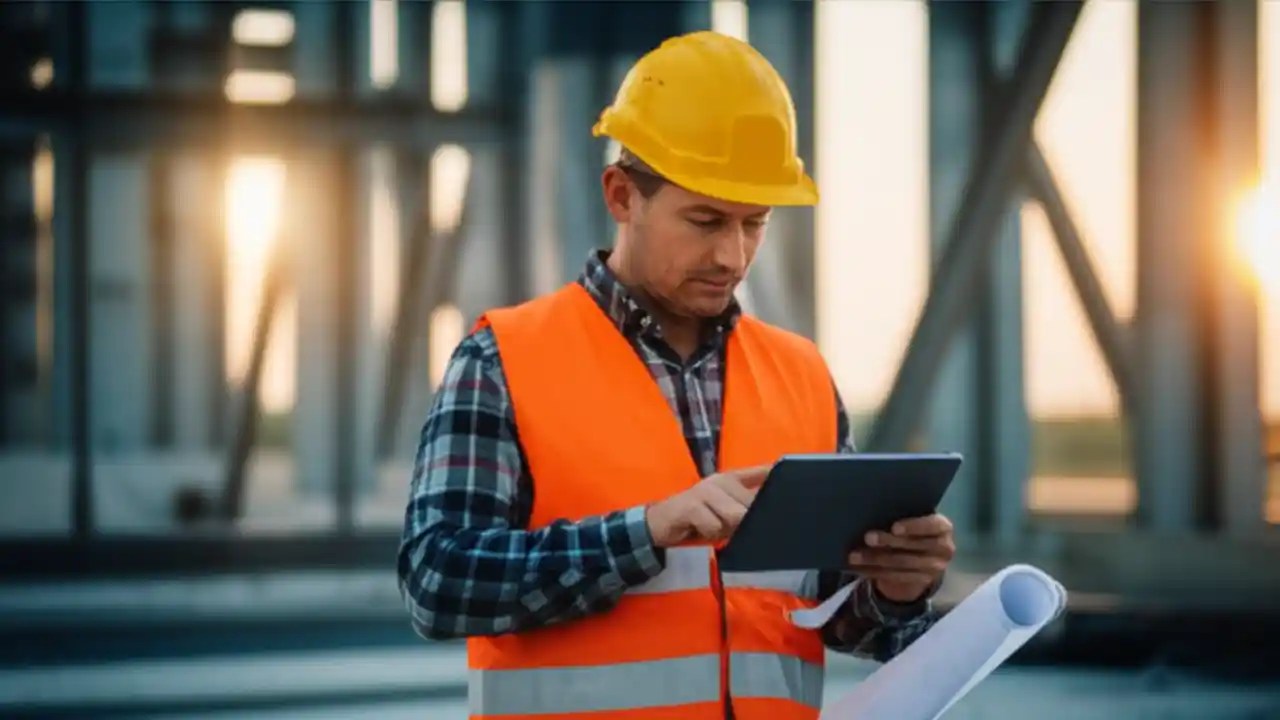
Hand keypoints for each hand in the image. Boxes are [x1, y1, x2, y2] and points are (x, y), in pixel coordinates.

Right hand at [644, 466, 770, 546]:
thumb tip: (773, 510)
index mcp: (732, 478)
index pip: (762, 473)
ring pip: (735, 516)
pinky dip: (709, 533)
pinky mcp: (692, 505)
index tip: (791, 480)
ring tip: (713, 527)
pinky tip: (699, 528)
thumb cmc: (699, 519)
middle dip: (746, 521)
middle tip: (728, 525)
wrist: (660, 523)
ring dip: (725, 529)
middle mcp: (720, 480)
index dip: (777, 475)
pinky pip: (714, 526)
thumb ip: (745, 507)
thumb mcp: (726, 513)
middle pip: (751, 504)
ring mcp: (706, 490)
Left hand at [847, 513, 954, 602]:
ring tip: (854, 556)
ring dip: (875, 560)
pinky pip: (895, 577)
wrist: (926, 553)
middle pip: (912, 545)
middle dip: (887, 542)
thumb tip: (874, 513)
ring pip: (901, 564)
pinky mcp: (922, 581)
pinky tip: (859, 568)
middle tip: (867, 537)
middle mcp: (944, 548)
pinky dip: (874, 572)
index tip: (894, 527)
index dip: (913, 526)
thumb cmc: (915, 527)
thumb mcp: (916, 519)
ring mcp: (935, 568)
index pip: (931, 525)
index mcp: (943, 527)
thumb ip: (903, 515)